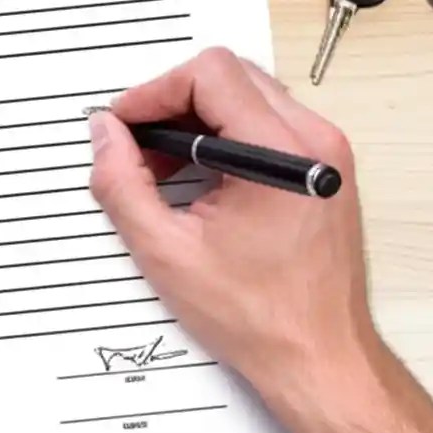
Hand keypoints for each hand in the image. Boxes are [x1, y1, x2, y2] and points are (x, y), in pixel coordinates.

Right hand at [88, 47, 366, 392]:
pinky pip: (269, 125)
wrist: (319, 357)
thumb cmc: (261, 318)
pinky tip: (200, 178)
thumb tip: (106, 136)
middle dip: (173, 103)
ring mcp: (327, 155)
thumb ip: (122, 184)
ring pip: (249, 95)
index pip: (210, 74)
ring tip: (165, 168)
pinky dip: (226, 137)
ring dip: (199, 120)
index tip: (125, 124)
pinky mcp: (326, 170)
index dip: (154, 93)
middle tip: (139, 145)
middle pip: (230, 75)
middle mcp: (314, 143)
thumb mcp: (166, 251)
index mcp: (281, 154)